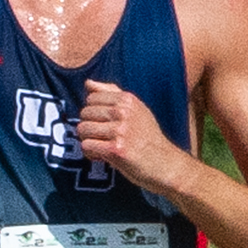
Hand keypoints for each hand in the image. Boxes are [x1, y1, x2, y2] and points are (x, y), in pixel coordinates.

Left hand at [76, 79, 185, 193]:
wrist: (164, 164)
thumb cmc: (148, 138)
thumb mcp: (135, 109)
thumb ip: (111, 94)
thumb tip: (88, 83)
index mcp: (127, 100)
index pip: (91, 98)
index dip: (93, 113)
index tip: (103, 123)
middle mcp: (123, 112)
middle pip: (85, 113)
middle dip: (89, 127)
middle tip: (103, 137)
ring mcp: (120, 131)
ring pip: (83, 129)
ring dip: (88, 140)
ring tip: (102, 146)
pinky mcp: (116, 149)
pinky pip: (87, 146)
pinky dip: (91, 153)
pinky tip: (102, 156)